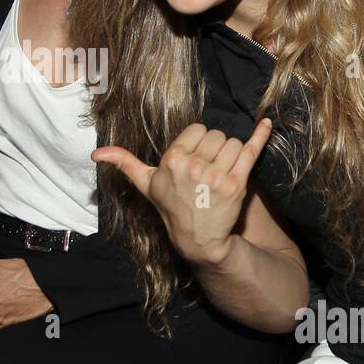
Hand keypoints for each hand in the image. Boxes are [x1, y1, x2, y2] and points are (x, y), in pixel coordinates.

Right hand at [93, 119, 272, 266]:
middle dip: (215, 149)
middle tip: (208, 170)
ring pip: (232, 143)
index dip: (198, 143)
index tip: (194, 160)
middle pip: (216, 135)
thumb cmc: (172, 208)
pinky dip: (261, 136)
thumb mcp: (147, 185)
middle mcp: (193, 165)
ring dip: (231, 154)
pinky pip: (251, 150)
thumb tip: (96, 154)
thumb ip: (125, 163)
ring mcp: (216, 175)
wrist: (198, 239)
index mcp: (172, 159)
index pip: (196, 130)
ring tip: (222, 173)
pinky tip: (266, 124)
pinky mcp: (238, 184)